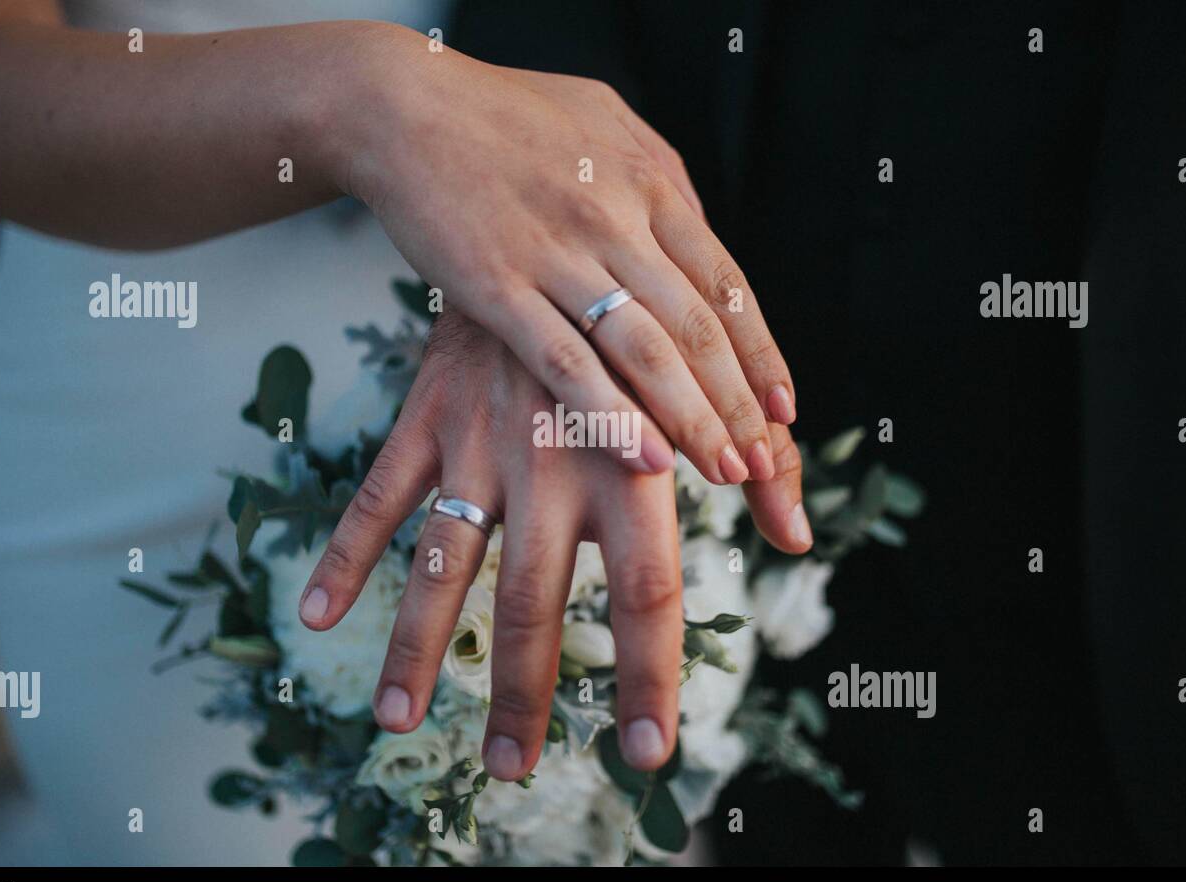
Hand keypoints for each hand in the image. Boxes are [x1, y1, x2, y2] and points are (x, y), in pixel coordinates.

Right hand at [296, 313, 811, 779]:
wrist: (541, 202)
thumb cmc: (643, 305)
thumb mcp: (705, 374)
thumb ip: (758, 458)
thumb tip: (799, 537)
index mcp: (633, 457)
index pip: (650, 589)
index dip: (649, 675)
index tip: (644, 752)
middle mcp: (557, 458)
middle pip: (539, 600)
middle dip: (527, 693)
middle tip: (515, 769)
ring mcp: (482, 438)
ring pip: (446, 561)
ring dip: (420, 647)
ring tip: (399, 722)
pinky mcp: (428, 412)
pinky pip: (379, 492)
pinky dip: (347, 552)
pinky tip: (319, 617)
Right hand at [323, 24, 797, 485]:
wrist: (401, 105)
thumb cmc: (504, 114)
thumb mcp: (604, 122)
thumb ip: (658, 180)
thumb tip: (702, 231)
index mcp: (649, 183)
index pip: (725, 283)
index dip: (759, 353)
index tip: (784, 409)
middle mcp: (616, 219)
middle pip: (696, 328)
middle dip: (737, 404)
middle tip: (762, 464)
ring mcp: (557, 254)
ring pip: (644, 351)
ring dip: (692, 418)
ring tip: (724, 471)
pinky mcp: (497, 286)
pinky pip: (565, 361)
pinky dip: (611, 413)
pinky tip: (645, 456)